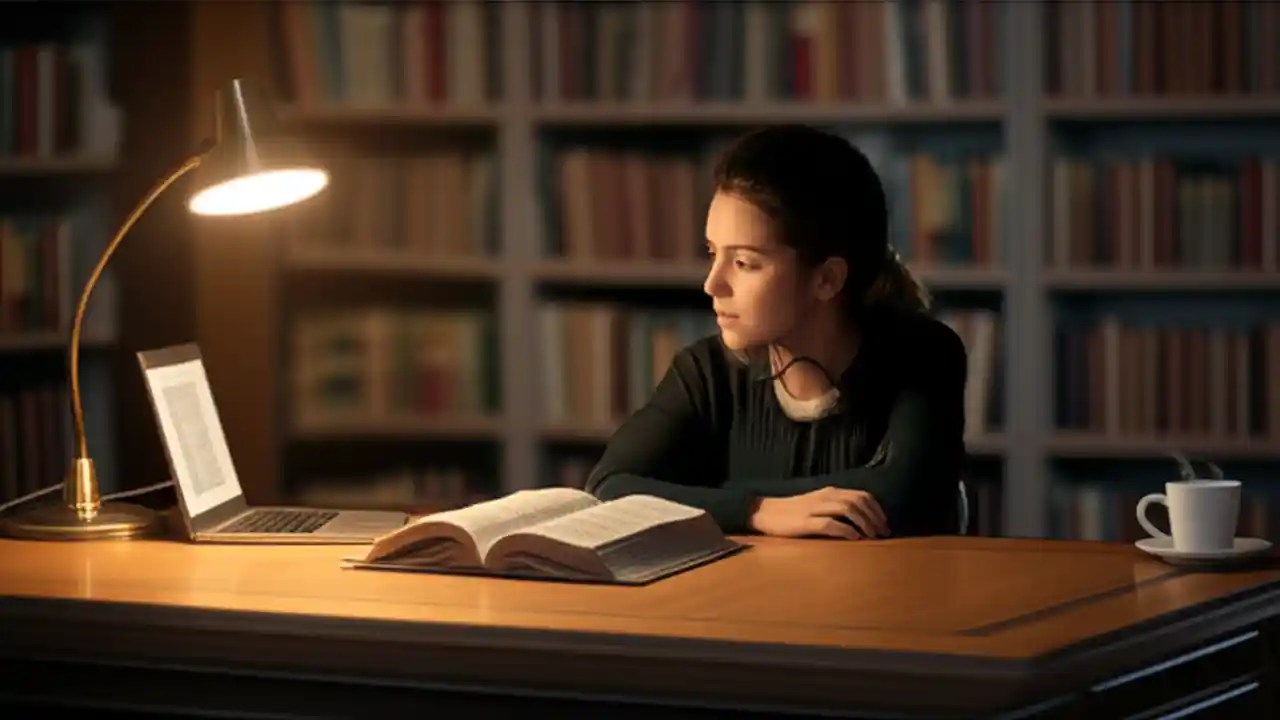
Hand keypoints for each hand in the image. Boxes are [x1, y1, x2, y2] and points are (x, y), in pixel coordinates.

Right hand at [747, 487, 889, 539]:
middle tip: (883, 533)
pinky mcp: (805, 522)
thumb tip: (861, 520)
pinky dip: (846, 531)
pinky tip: (855, 539)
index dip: (877, 509)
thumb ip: (836, 507)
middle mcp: (824, 497)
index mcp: (829, 492)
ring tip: (872, 537)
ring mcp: (814, 509)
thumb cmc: (793, 512)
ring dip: (864, 524)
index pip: (861, 495)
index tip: (884, 524)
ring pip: (848, 510)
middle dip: (874, 517)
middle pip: (858, 501)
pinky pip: (830, 524)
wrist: (764, 513)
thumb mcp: (817, 504)